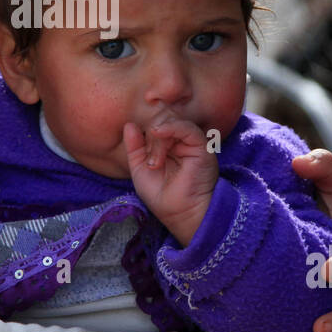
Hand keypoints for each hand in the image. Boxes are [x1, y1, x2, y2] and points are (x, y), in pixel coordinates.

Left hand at [123, 111, 217, 246]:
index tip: (138, 144)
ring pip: (171, 120)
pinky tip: (158, 132)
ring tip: (156, 163)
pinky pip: (186, 127)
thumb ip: (134, 146)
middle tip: (151, 162)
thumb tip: (129, 124)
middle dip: (150, 134)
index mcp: (167, 144)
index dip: (143, 128)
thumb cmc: (161, 195)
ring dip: (158, 140)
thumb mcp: (139, 169)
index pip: (153, 122)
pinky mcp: (202, 146)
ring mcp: (191, 142)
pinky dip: (170, 127)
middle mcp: (180, 140)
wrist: (180, 213)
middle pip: (162, 117)